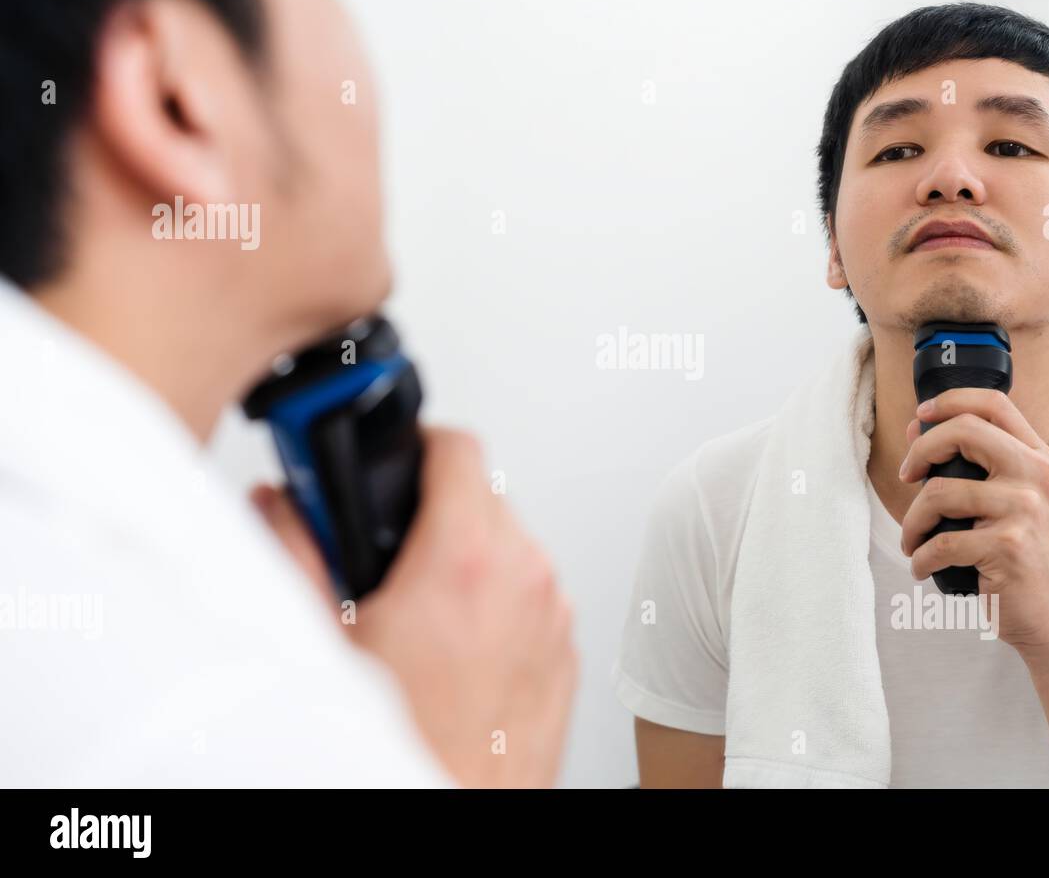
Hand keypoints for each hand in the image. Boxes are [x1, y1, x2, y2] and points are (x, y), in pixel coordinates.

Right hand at [253, 427, 577, 787]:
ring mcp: (553, 618)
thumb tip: (281, 505)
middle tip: (395, 545)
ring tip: (423, 605)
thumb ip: (297, 551)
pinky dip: (502, 604)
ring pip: (515, 548)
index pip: (459, 449)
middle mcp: (524, 581)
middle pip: (487, 498)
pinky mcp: (565, 653)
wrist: (449, 808)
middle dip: (439, 509)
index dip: (422, 443)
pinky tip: (458, 642)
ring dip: (473, 558)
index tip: (403, 455)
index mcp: (465, 562)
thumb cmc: (399, 746)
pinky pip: (536, 599)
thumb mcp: (324, 640)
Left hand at [897, 388, 1048, 657]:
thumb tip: (919, 428)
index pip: (994, 403)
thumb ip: (975, 466)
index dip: (950, 400)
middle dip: (920, 452)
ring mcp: (1025, 510)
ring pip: (940, 493)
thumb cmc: (1022, 558)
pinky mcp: (1009, 546)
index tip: (921, 417)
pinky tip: (924, 569)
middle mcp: (1036, 476)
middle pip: (964, 431)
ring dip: (912, 522)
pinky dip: (922, 559)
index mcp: (1036, 459)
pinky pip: (942, 543)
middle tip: (906, 477)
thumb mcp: (1013, 502)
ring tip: (913, 541)